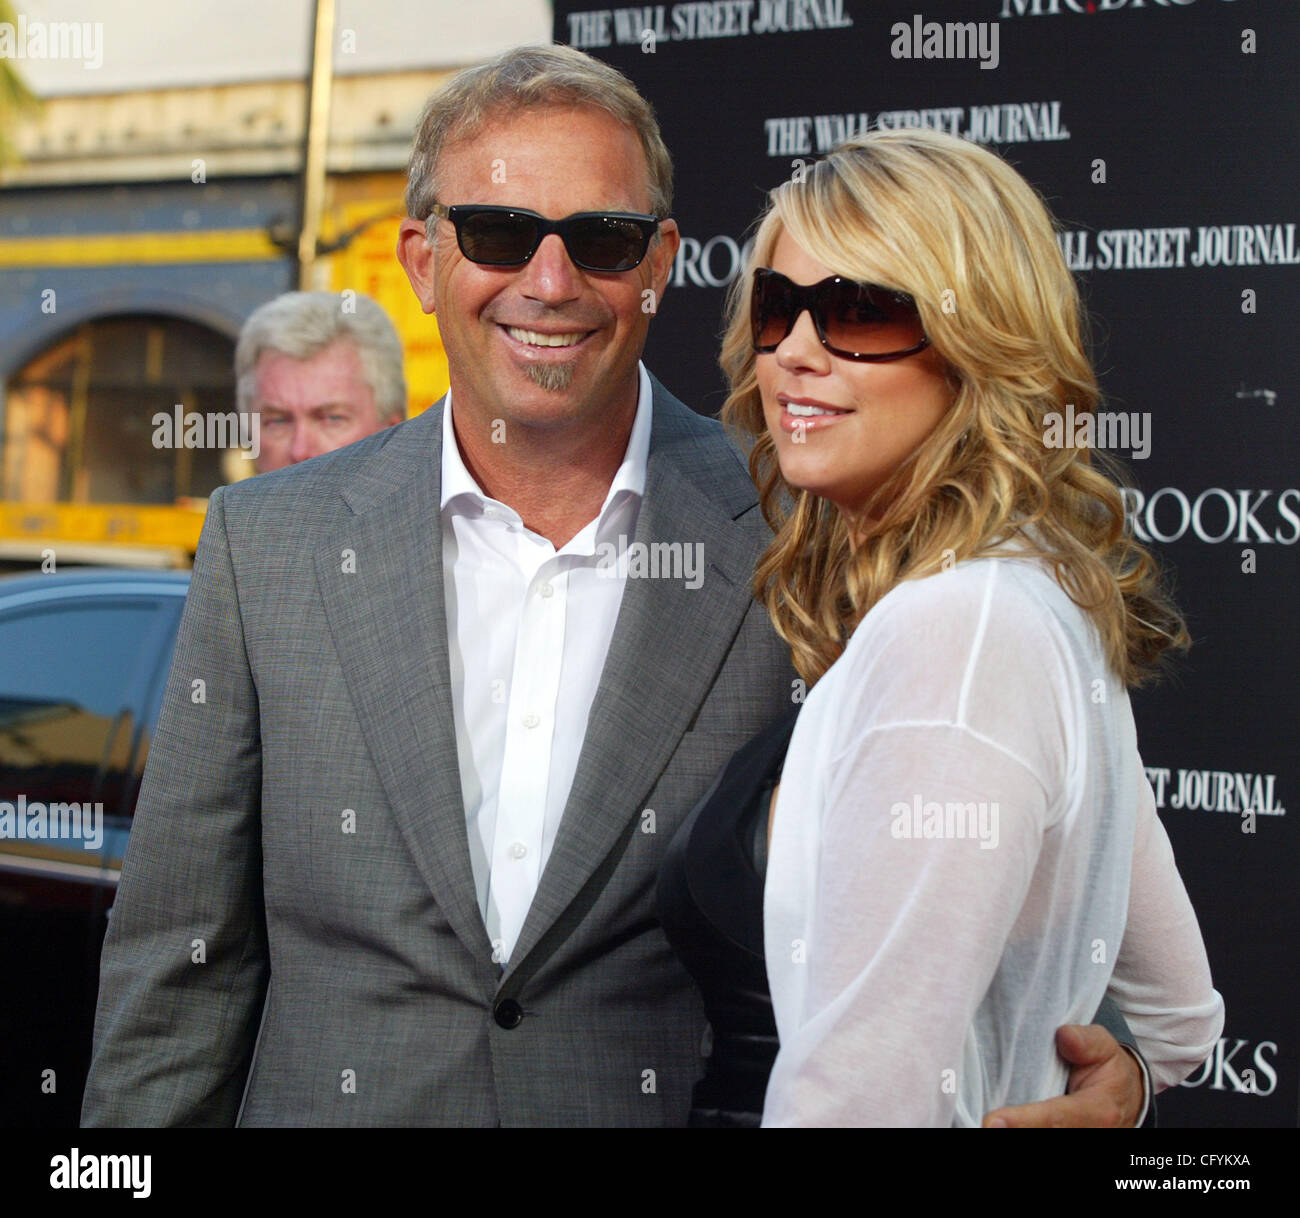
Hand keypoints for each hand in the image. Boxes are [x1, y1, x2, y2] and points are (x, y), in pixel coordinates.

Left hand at [982, 1024, 1143, 1127]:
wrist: (1124, 1096)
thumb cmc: (1106, 1067)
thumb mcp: (1104, 1047)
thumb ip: (1086, 1041)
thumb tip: (1064, 1036)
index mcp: (1097, 1110)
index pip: (1056, 1116)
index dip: (1024, 1120)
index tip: (993, 1121)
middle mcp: (1087, 1132)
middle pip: (1044, 1134)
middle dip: (1013, 1130)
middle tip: (982, 1123)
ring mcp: (1074, 1138)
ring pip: (1039, 1137)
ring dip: (1012, 1130)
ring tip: (985, 1122)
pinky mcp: (1061, 1136)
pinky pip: (1038, 1134)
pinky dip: (1016, 1128)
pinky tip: (997, 1123)